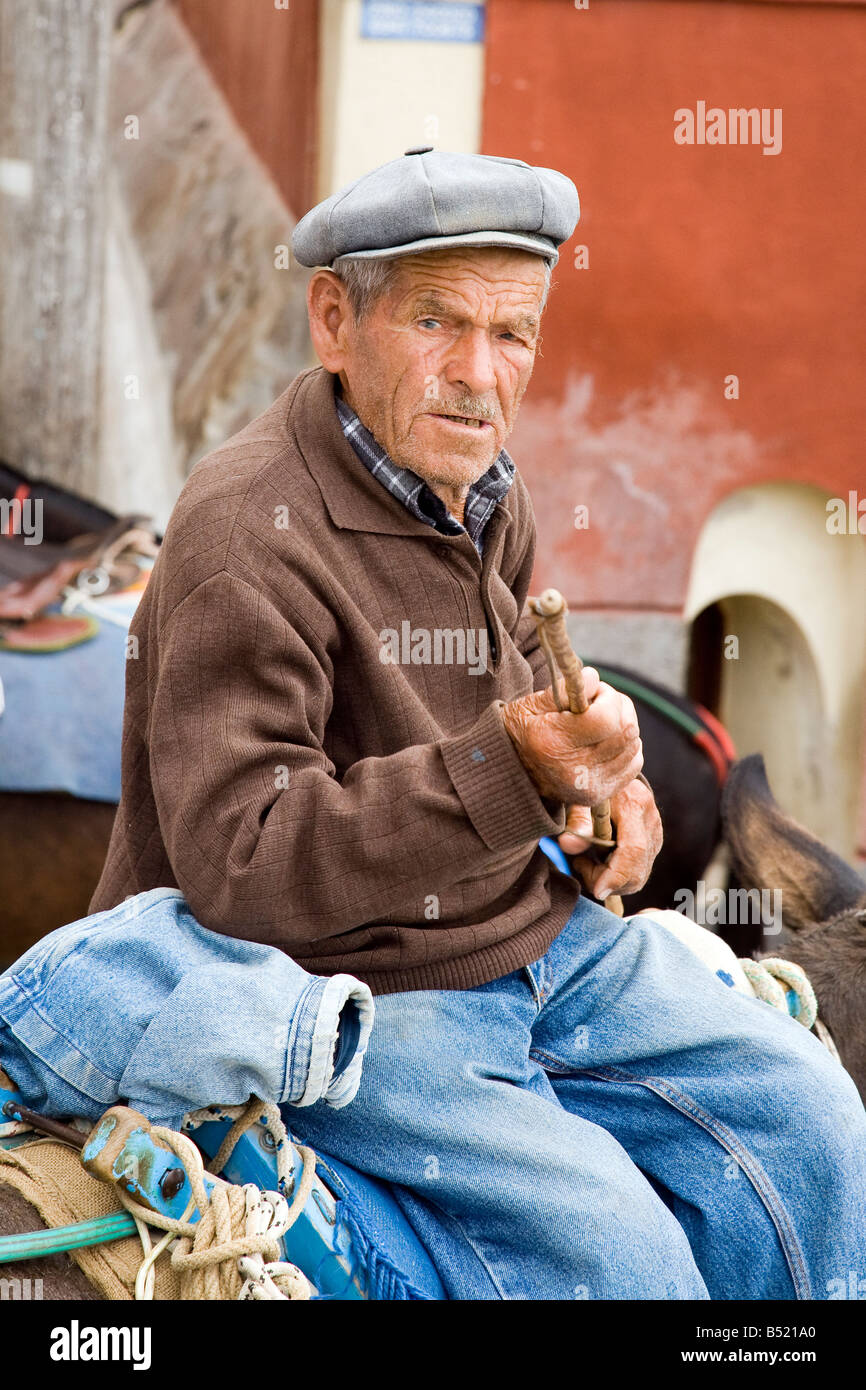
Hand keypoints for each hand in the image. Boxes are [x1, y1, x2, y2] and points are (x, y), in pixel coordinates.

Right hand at [498, 670, 642, 805]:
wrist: (510, 774)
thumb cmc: (521, 732)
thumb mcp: (531, 705)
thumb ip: (564, 689)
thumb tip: (593, 678)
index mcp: (553, 744)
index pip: (606, 718)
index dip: (609, 697)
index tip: (595, 692)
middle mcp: (573, 770)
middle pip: (625, 730)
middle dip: (619, 707)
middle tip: (599, 702)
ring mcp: (589, 786)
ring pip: (633, 745)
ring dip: (623, 725)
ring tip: (600, 722)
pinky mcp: (600, 795)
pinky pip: (634, 762)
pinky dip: (627, 747)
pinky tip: (607, 741)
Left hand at [557, 776, 662, 900]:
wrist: (610, 778)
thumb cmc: (591, 787)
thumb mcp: (579, 798)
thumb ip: (576, 820)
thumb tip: (569, 845)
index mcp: (634, 804)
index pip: (633, 849)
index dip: (616, 875)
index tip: (597, 890)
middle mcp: (651, 821)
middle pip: (638, 870)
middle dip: (606, 881)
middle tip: (580, 864)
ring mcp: (656, 834)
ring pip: (639, 877)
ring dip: (609, 881)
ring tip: (587, 860)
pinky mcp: (654, 845)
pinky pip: (638, 874)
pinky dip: (616, 877)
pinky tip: (599, 861)